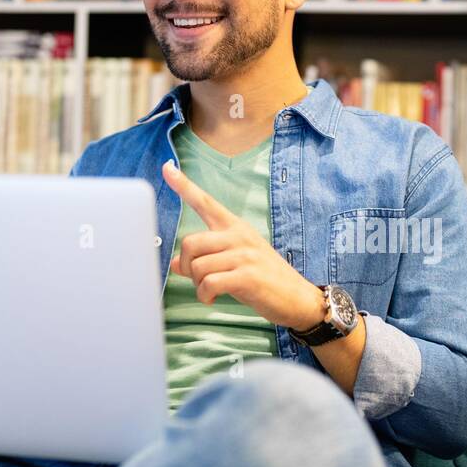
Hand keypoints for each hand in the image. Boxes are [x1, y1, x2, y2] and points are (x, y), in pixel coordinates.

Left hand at [163, 160, 326, 329]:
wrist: (299, 298)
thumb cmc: (266, 280)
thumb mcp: (236, 263)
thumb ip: (206, 258)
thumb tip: (175, 263)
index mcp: (236, 227)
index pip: (205, 202)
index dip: (184, 185)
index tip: (167, 168)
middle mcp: (239, 235)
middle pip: (190, 242)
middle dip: (187, 265)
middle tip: (198, 279)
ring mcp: (244, 255)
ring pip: (197, 266)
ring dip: (197, 285)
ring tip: (210, 291)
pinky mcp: (247, 276)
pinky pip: (209, 283)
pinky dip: (205, 295)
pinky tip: (213, 299)